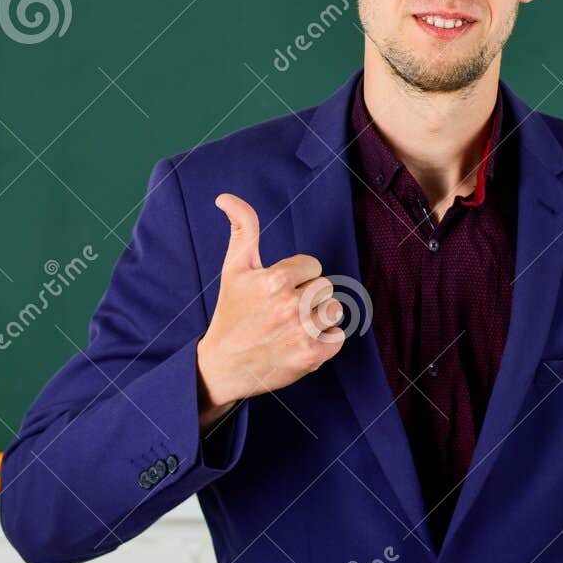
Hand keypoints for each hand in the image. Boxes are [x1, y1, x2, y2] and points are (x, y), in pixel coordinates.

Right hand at [195, 193, 346, 430]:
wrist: (224, 365)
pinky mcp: (311, 356)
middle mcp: (290, 306)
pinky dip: (325, 341)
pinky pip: (338, 337)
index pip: (312, 266)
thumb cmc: (232, 313)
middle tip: (281, 312)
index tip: (275, 292)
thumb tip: (225, 197)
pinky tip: (301, 341)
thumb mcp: (234, 268)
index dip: (296, 278)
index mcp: (275, 280)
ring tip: (292, 326)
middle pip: (325, 287)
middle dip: (307, 296)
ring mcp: (302, 332)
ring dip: (318, 317)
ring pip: (334, 310)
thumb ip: (242, 228)